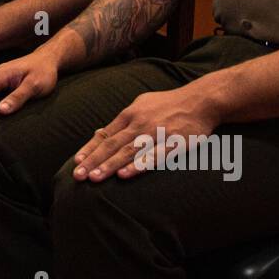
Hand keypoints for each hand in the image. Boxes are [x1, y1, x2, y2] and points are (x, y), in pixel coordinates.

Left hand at [71, 84, 220, 182]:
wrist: (201, 100)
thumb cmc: (169, 104)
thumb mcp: (142, 104)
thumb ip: (123, 120)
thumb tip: (101, 131)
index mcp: (131, 114)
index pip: (106, 134)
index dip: (90, 148)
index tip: (76, 161)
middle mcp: (140, 123)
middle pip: (112, 144)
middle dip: (93, 160)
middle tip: (77, 175)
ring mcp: (156, 133)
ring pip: (128, 152)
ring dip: (109, 165)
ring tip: (94, 178)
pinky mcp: (173, 143)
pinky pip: (153, 156)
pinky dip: (137, 165)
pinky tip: (125, 175)